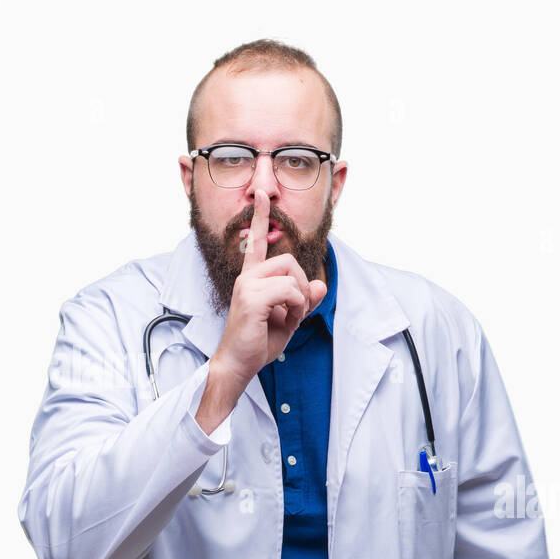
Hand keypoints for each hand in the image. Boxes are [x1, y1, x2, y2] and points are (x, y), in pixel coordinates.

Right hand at [213, 190, 327, 387]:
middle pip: (289, 261)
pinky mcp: (252, 298)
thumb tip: (320, 285)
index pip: (256, 242)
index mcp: (252, 277)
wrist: (239, 364)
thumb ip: (305, 300)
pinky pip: (290, 291)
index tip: (261, 194)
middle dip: (302, 287)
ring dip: (299, 301)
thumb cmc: (259, 341)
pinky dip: (296, 308)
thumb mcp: (290, 318)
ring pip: (292, 276)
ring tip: (287, 319)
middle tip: (294, 311)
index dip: (260, 217)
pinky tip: (285, 321)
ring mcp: (247, 285)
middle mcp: (247, 277)